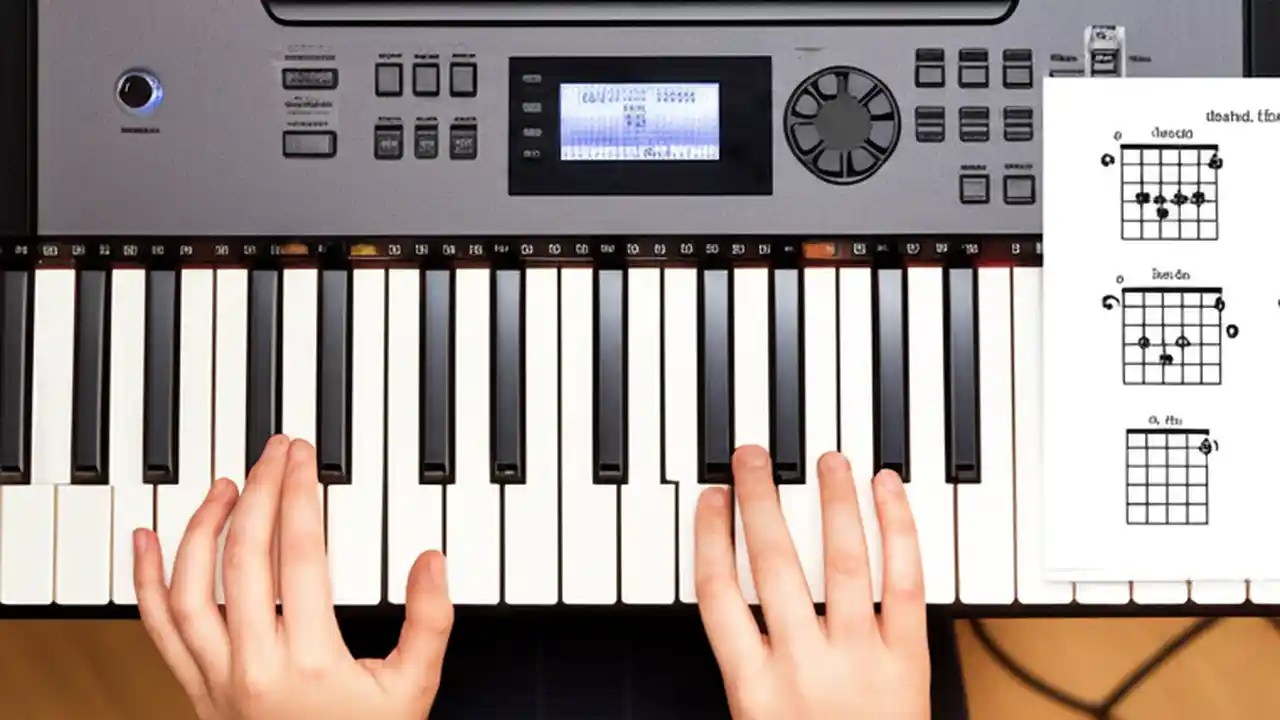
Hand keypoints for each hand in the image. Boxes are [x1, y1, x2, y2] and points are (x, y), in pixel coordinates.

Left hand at [133, 435, 453, 719]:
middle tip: (273, 455)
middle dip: (258, 492)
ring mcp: (216, 680)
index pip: (299, 553)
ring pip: (190, 588)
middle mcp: (254, 667)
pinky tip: (145, 539)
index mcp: (310, 661)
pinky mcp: (196, 690)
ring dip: (202, 527)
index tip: (301, 459)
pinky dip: (144, 581)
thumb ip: (429, 622)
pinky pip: (158, 629)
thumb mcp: (412, 689)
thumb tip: (430, 560)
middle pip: (244, 556)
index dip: (298, 495)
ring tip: (223, 487)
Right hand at [694, 446, 929, 719]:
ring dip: (832, 502)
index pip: (717, 593)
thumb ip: (745, 668)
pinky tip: (887, 492)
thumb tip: (734, 605)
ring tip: (826, 460)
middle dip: (760, 501)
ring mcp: (859, 658)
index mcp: (751, 687)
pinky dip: (898, 529)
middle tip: (753, 458)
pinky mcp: (909, 658)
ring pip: (843, 561)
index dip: (710, 536)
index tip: (712, 499)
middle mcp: (801, 665)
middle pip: (772, 563)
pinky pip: (905, 581)